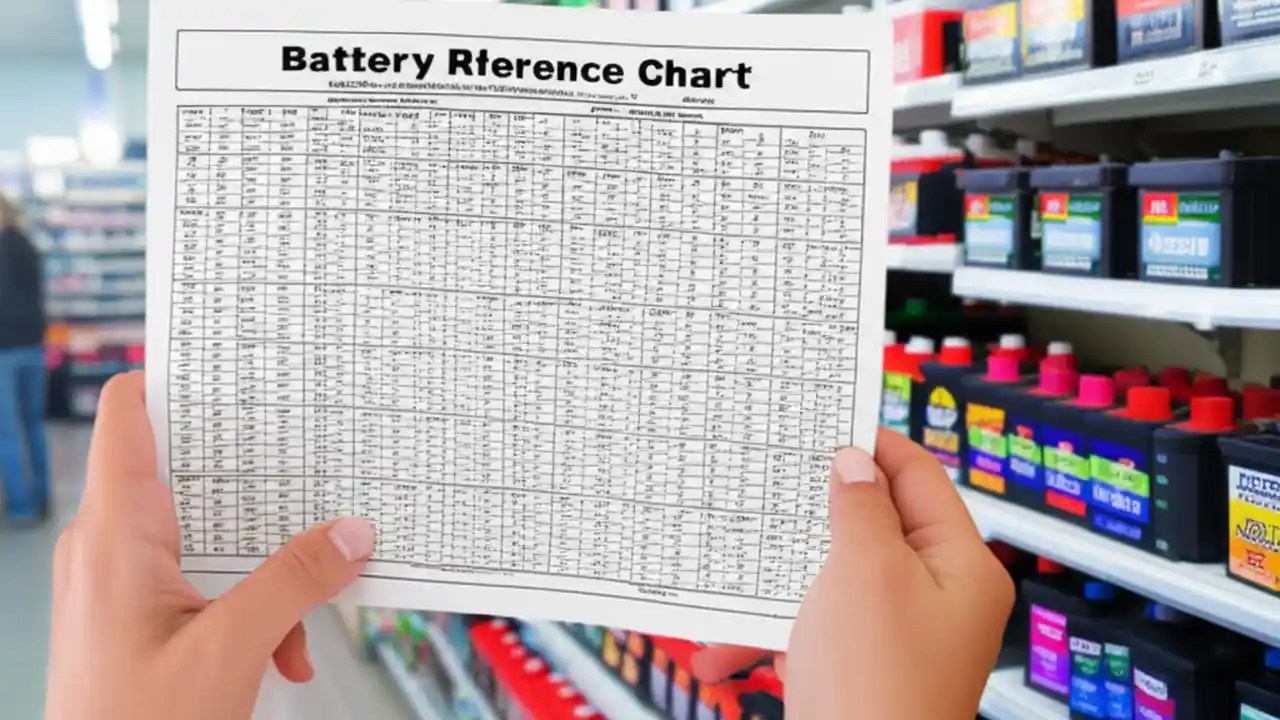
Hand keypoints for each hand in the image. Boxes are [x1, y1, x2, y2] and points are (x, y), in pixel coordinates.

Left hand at [46, 372, 376, 719]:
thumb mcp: (231, 649)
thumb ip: (295, 583)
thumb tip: (349, 534)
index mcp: (117, 533)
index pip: (132, 415)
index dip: (179, 377)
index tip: (238, 364)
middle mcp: (113, 547)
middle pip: (193, 476)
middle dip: (263, 496)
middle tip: (316, 482)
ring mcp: (125, 582)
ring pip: (211, 539)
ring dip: (266, 572)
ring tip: (301, 617)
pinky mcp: (141, 616)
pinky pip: (207, 584)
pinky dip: (252, 609)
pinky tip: (281, 651)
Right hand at [692, 430, 1013, 718]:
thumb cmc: (878, 693)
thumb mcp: (865, 574)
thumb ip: (859, 508)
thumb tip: (854, 464)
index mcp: (959, 567)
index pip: (917, 476)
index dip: (870, 445)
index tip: (823, 421)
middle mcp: (933, 598)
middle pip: (867, 527)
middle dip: (807, 518)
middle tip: (767, 483)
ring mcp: (893, 635)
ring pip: (826, 580)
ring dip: (774, 584)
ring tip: (729, 579)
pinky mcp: (856, 667)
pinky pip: (808, 629)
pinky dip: (766, 634)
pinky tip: (724, 650)